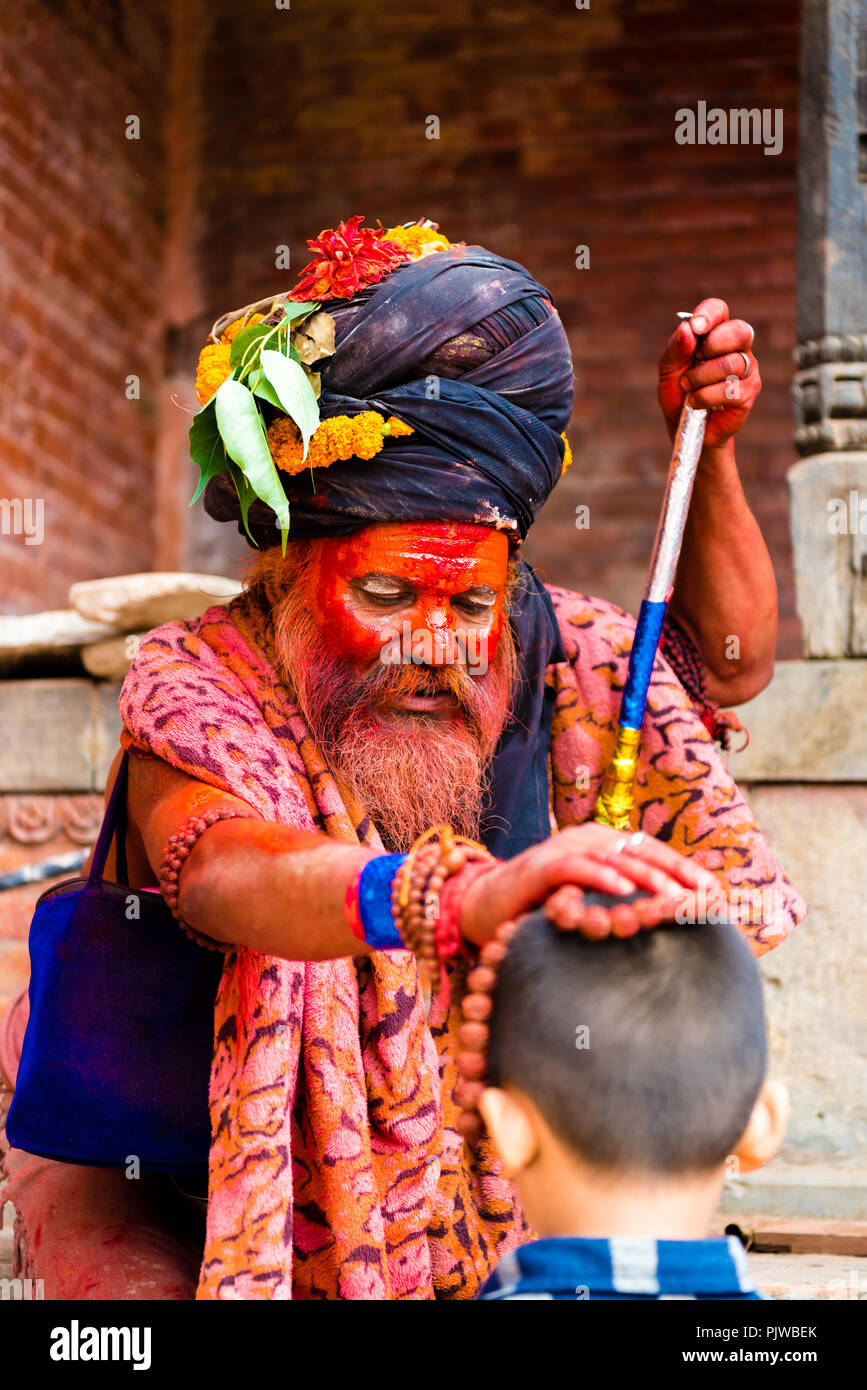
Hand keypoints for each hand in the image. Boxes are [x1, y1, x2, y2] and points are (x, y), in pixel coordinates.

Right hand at [459, 824, 721, 944]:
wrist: (484, 906)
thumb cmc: (542, 907)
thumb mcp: (590, 902)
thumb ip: (622, 903)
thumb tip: (671, 919)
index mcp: (604, 843)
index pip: (653, 852)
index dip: (684, 869)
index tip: (715, 893)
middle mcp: (588, 839)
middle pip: (640, 851)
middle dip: (675, 874)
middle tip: (702, 898)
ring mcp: (563, 849)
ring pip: (614, 858)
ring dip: (646, 876)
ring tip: (672, 896)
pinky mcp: (540, 866)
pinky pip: (575, 867)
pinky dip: (600, 876)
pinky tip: (623, 891)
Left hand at [658, 298, 761, 449]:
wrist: (684, 427)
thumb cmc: (678, 393)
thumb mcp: (668, 370)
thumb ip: (676, 349)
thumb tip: (687, 329)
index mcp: (716, 333)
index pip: (720, 310)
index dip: (709, 313)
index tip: (696, 326)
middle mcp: (737, 348)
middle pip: (738, 331)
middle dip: (712, 346)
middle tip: (695, 361)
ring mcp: (747, 370)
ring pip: (731, 363)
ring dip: (700, 378)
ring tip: (688, 388)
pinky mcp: (749, 393)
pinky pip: (731, 389)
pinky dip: (706, 396)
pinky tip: (697, 402)